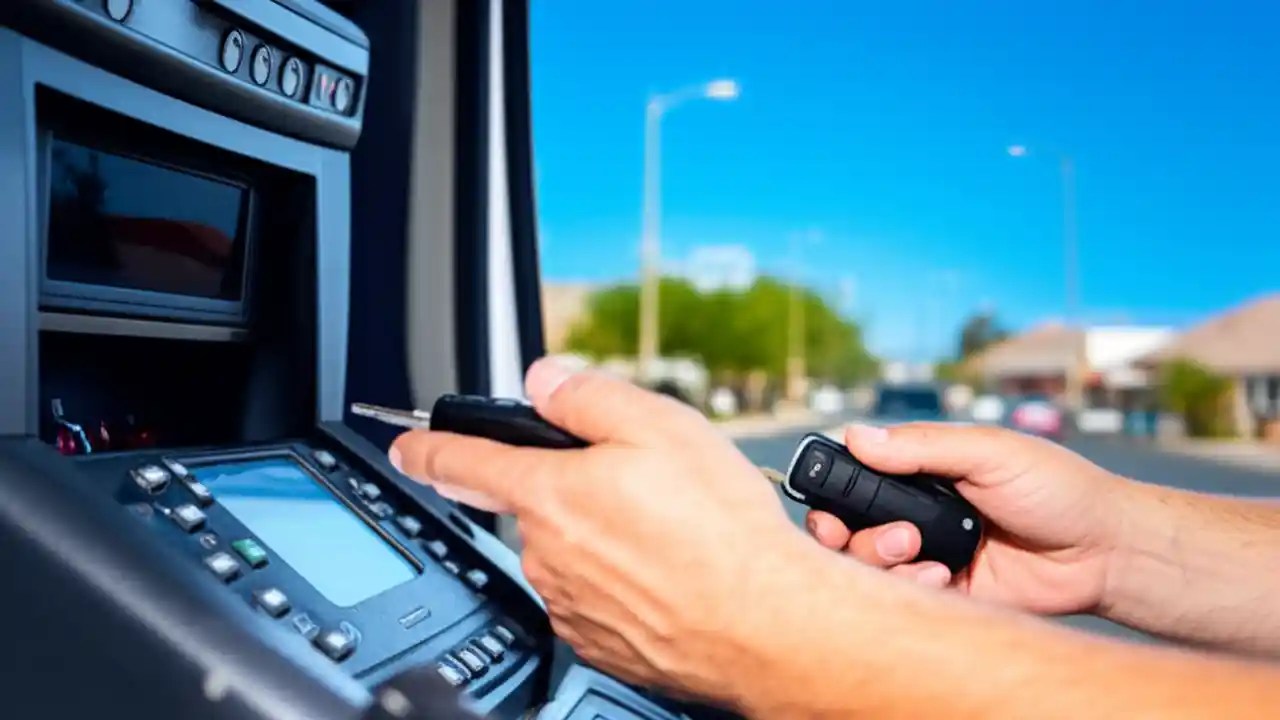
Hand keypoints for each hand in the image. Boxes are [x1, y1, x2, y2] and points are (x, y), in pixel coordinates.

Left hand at [389, 359, 809, 706]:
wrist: (765, 626)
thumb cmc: (721, 532)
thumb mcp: (660, 426)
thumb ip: (588, 397)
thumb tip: (546, 381)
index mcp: (550, 494)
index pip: (462, 463)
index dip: (428, 448)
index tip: (407, 447)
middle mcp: (547, 554)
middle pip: (537, 507)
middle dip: (576, 492)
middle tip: (643, 490)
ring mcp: (570, 604)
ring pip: (570, 554)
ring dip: (604, 540)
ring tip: (671, 537)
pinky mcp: (599, 643)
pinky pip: (595, 599)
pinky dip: (623, 585)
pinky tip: (670, 575)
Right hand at [806, 423, 1128, 615]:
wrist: (1107, 549)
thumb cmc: (1057, 488)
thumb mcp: (988, 452)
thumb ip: (921, 446)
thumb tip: (854, 435)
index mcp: (923, 472)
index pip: (857, 480)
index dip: (832, 494)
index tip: (827, 505)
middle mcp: (918, 513)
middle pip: (847, 529)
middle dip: (845, 534)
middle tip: (877, 531)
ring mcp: (930, 555)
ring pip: (868, 567)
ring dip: (879, 557)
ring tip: (917, 548)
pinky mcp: (947, 594)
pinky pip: (904, 598)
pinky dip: (910, 587)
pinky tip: (941, 575)